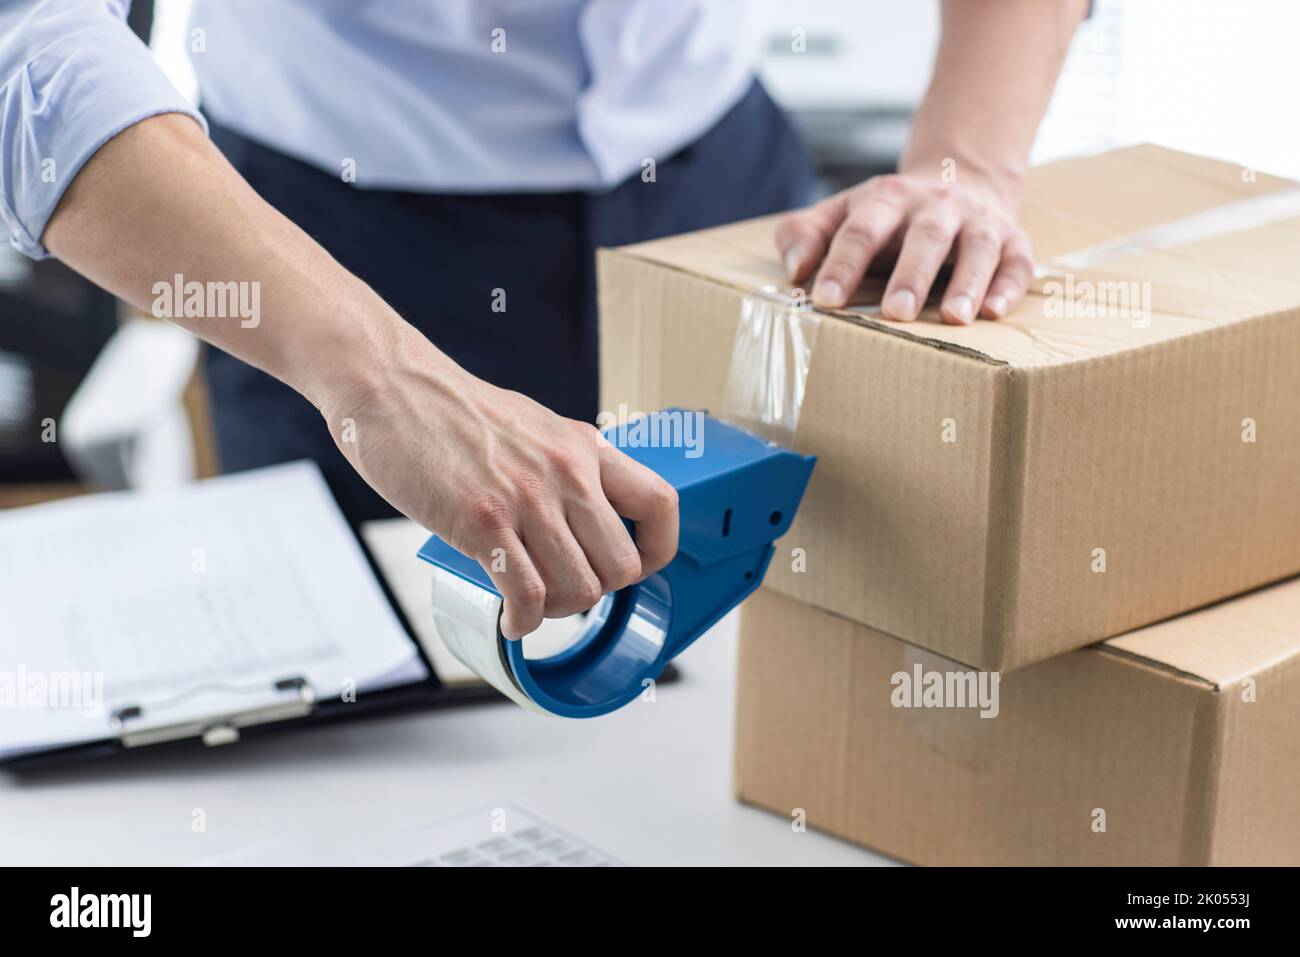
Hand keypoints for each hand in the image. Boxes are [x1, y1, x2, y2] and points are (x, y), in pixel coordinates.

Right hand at [323, 321, 678, 639]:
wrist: (389, 385)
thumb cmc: (450, 409)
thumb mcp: (532, 427)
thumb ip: (564, 469)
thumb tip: (580, 520)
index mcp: (584, 447)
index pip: (660, 504)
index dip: (659, 550)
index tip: (637, 568)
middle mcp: (566, 472)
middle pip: (623, 565)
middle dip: (597, 590)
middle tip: (563, 587)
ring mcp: (527, 499)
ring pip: (580, 590)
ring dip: (558, 611)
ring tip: (532, 601)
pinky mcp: (482, 523)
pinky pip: (529, 596)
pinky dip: (524, 622)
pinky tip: (511, 619)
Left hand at [775, 172, 1033, 324]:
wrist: (956, 178)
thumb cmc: (886, 215)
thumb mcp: (840, 214)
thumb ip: (805, 234)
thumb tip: (795, 270)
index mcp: (887, 199)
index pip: (861, 231)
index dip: (843, 265)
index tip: (826, 300)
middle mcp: (936, 205)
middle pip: (925, 236)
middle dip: (912, 274)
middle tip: (898, 312)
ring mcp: (978, 220)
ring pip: (978, 247)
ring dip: (968, 281)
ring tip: (956, 317)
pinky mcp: (1013, 238)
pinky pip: (1018, 260)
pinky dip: (1009, 285)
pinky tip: (995, 310)